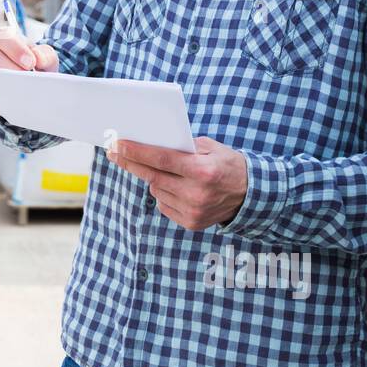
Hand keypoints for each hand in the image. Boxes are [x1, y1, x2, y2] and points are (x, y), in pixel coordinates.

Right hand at [0, 27, 58, 112]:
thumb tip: (38, 60)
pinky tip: (19, 107)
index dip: (16, 51)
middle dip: (9, 70)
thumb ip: (45, 55)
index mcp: (3, 38)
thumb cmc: (35, 62)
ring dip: (6, 89)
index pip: (4, 38)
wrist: (30, 77)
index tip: (30, 63)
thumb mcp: (45, 56)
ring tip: (25, 97)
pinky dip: (3, 104)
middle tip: (27, 82)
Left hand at [106, 136, 248, 231]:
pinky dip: (164, 193)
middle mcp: (196, 193)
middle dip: (131, 163)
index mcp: (202, 171)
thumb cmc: (228, 165)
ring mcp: (193, 211)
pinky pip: (164, 204)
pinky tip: (177, 187)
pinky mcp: (191, 223)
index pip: (161, 160)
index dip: (136, 152)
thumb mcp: (211, 148)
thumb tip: (151, 144)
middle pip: (152, 176)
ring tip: (169, 172)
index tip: (118, 145)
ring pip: (156, 190)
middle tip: (114, 153)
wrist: (251, 195)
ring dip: (155, 178)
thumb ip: (183, 146)